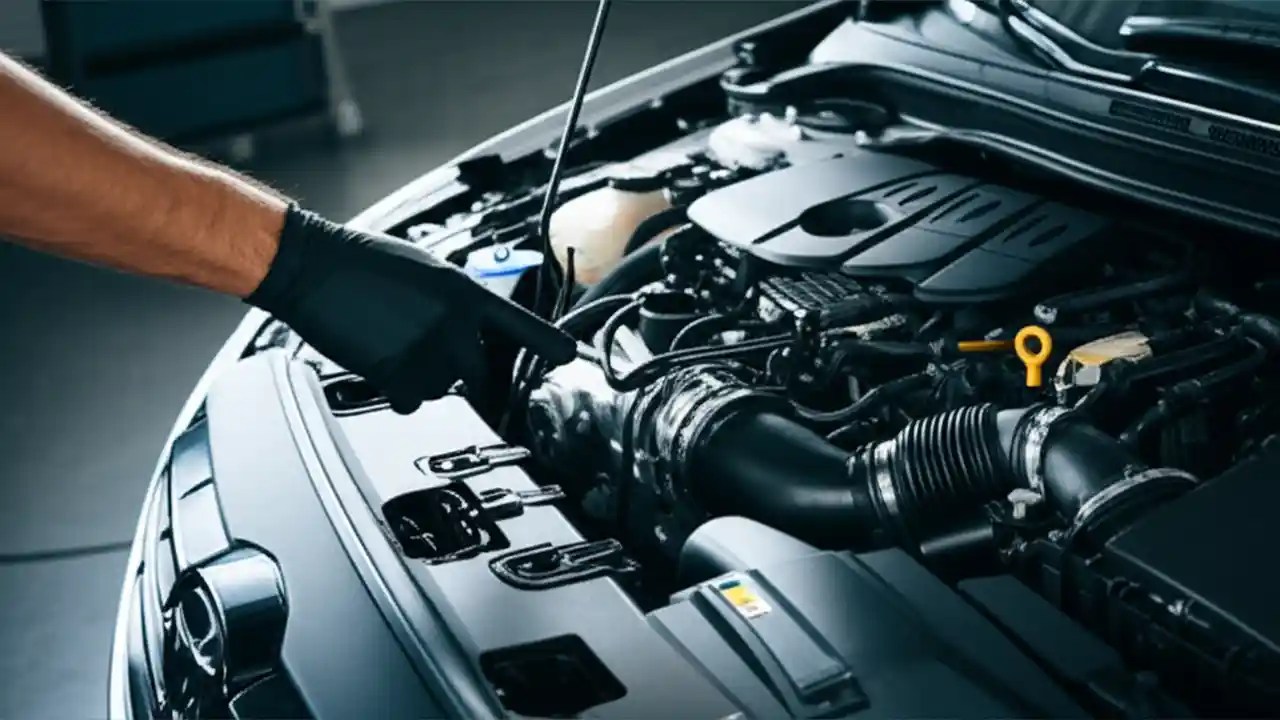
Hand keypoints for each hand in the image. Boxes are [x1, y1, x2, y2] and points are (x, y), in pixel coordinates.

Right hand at [248, 205, 574, 412]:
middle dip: (461, 372)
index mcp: (466, 294)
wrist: (314, 267)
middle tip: (429, 352)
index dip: (549, 346)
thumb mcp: (426, 272)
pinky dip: (398, 392)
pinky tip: (380, 361)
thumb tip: (468, 330)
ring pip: (442, 389)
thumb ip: (455, 304)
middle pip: (481, 375)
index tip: (569, 358)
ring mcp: (429, 355)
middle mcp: (455, 327)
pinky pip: (412, 402)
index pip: (522, 327)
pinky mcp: (398, 377)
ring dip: (422, 377)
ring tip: (392, 342)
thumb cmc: (363, 263)